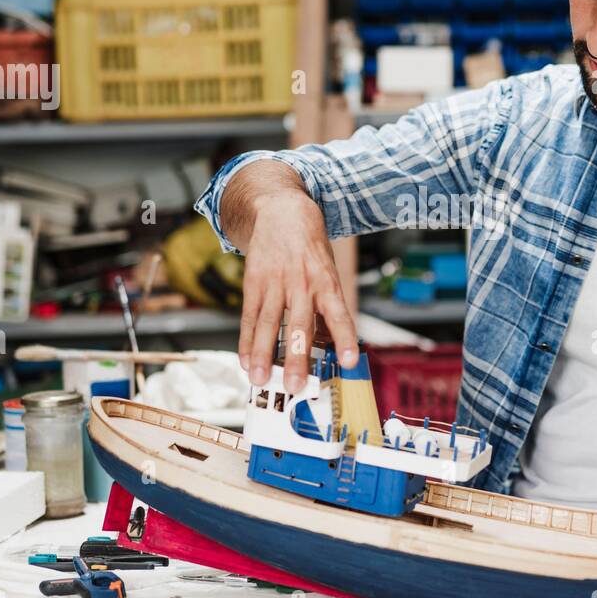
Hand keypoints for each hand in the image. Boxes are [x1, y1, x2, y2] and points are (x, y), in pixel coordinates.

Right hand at [238, 190, 357, 393]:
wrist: (282, 211)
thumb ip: (326, 308)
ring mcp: (275, 283)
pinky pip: (249, 317)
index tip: (351, 361)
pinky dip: (246, 341)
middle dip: (297, 357)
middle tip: (296, 385)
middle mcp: (302, 284)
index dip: (346, 338)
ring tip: (260, 380)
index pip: (339, 314)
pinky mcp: (254, 283)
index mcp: (326, 282)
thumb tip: (329, 347)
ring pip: (268, 324)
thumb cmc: (311, 249)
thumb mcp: (327, 272)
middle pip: (299, 325)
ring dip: (263, 355)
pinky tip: (245, 361)